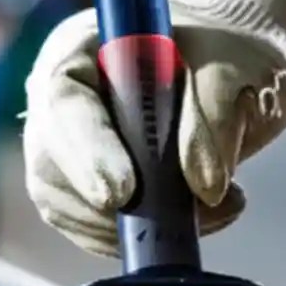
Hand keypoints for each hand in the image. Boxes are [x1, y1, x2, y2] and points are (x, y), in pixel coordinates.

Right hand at [23, 0, 285, 256]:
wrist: (235, 73)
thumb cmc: (228, 51)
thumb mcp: (235, 66)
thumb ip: (215, 114)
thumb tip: (203, 184)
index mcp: (82, 49)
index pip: (62, 102)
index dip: (86, 151)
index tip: (122, 192)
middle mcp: (61, 102)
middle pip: (50, 165)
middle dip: (108, 205)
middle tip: (183, 216)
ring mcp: (66, 149)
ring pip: (67, 208)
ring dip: (134, 226)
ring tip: (216, 208)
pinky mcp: (85, 190)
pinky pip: (93, 230)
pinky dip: (144, 236)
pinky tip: (200, 217)